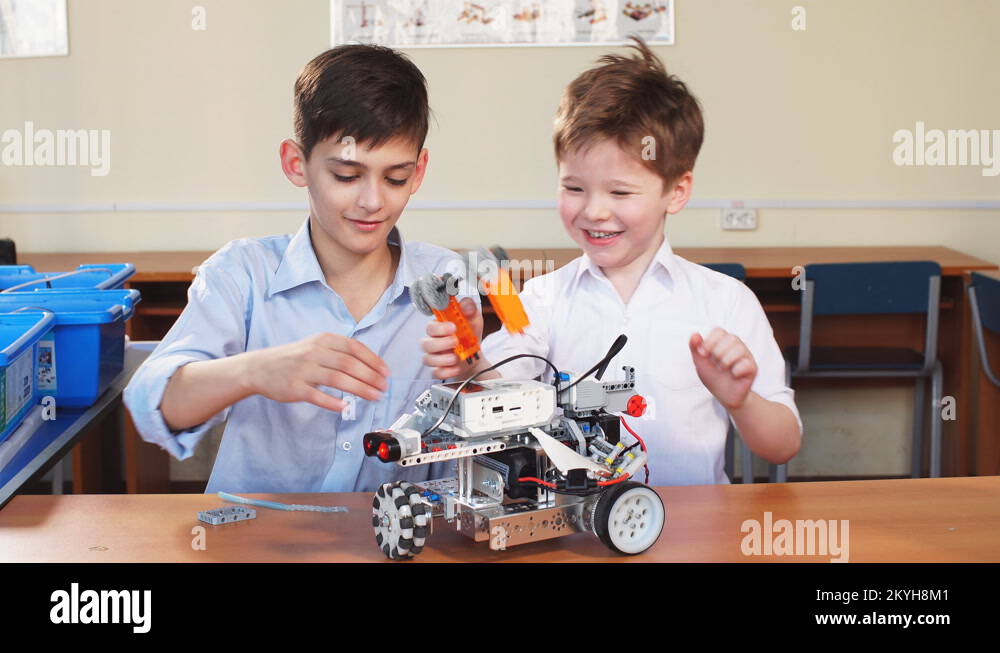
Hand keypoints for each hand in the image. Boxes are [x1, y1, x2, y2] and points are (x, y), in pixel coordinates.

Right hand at [246, 333, 389, 411]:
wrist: (259, 368)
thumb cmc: (293, 358)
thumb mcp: (315, 345)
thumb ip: (339, 352)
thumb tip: (370, 366)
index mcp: (323, 340)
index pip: (354, 348)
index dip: (373, 360)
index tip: (386, 372)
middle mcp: (314, 352)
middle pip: (349, 364)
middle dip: (371, 377)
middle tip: (383, 387)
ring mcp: (304, 370)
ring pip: (338, 379)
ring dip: (360, 389)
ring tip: (373, 397)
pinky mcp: (295, 388)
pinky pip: (318, 396)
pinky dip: (334, 402)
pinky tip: (346, 406)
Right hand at [421, 297, 483, 379]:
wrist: (474, 355)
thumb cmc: (469, 335)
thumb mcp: (473, 320)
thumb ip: (470, 309)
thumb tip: (466, 305)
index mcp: (438, 328)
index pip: (430, 326)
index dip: (439, 328)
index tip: (453, 327)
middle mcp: (433, 342)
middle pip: (425, 343)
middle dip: (440, 343)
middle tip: (455, 341)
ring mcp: (434, 356)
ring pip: (427, 359)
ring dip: (442, 359)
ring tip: (456, 357)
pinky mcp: (438, 369)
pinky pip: (435, 372)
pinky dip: (445, 371)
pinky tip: (455, 368)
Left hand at [689, 328, 756, 410]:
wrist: (724, 395)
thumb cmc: (713, 376)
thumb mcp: (700, 362)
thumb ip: (695, 348)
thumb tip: (694, 335)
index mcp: (723, 341)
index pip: (719, 331)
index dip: (709, 341)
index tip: (703, 354)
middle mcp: (737, 345)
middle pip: (731, 338)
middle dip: (718, 352)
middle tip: (715, 364)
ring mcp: (746, 355)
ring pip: (739, 349)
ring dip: (726, 361)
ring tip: (723, 369)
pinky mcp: (753, 367)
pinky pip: (746, 364)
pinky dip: (736, 371)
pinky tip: (734, 375)